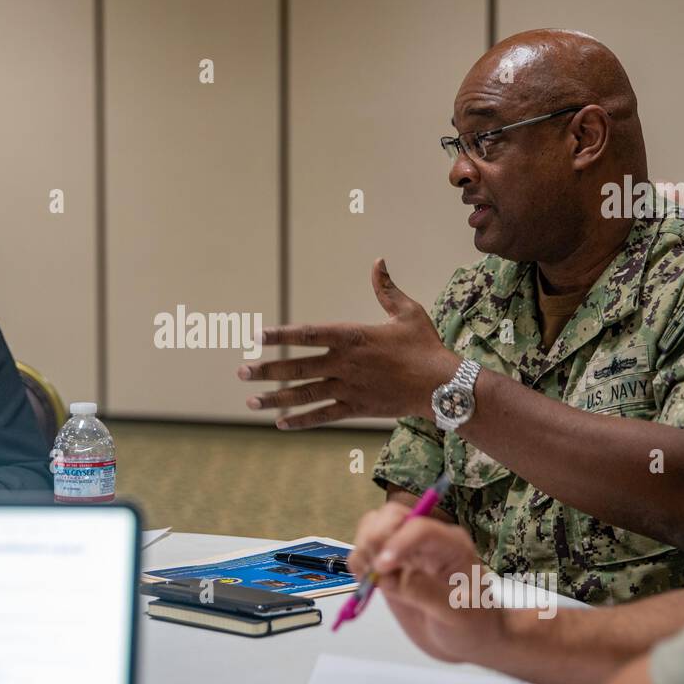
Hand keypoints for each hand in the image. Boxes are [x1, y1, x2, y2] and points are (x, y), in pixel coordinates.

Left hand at [237, 259, 457, 428]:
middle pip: (297, 367)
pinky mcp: (356, 408)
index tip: (255, 336)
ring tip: (251, 401)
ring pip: (304, 394)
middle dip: (266, 369)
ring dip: (275, 398)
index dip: (279, 335)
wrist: (442, 385)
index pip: (307, 333)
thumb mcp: (407, 312)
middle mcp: (344, 363)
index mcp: (352, 336)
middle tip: (241, 371)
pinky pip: (322, 415)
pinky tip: (280, 422)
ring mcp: (348, 388)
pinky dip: (301, 420)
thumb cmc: (425, 345)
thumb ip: (386, 289)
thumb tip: (378, 261)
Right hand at [348, 502, 506, 664]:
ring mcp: (406, 550)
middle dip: (376, 536)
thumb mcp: (458, 615)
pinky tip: (367, 582)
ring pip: (374, 526)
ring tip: (370, 576)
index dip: (398, 542)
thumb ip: (427, 594)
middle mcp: (427, 540)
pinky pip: (365, 549)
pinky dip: (358, 561)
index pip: (421, 528)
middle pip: (392, 515)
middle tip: (374, 569)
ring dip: (363, 546)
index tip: (382, 568)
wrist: (466, 639)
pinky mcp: (390, 565)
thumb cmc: (472, 625)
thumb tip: (391, 579)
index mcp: (451, 545)